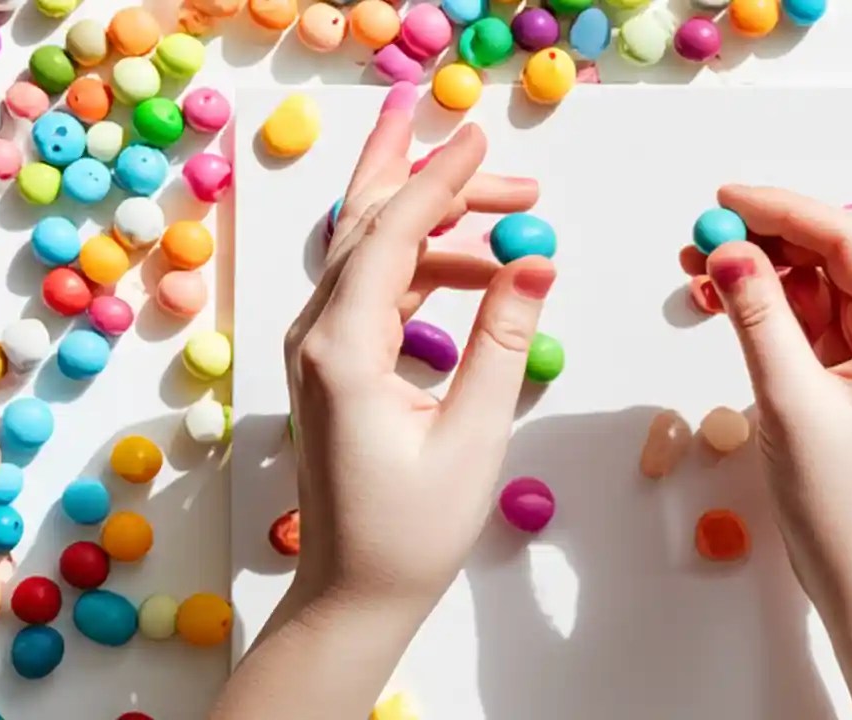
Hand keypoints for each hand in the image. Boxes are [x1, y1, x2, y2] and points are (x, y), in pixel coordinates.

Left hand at [285, 83, 556, 606]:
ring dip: (437, 224)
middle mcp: (317, 336)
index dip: (439, 179)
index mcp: (343, 349)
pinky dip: (424, 265)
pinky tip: (474, 269)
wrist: (352, 592)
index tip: (481, 138)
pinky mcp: (335, 363)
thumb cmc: (410, 531)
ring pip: (372, 251)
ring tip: (513, 217)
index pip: (391, 233)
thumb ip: (502, 341)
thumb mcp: (473, 435)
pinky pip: (377, 289)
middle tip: (502, 163)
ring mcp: (320, 348)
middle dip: (433, 182)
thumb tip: (534, 262)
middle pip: (368, 223)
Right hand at [692, 186, 851, 718]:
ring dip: (760, 270)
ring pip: (817, 281)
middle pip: (835, 251)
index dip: (784, 209)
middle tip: (699, 237)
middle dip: (767, 237)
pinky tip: (719, 301)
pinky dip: (766, 305)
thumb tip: (727, 247)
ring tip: (696, 271)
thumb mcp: (792, 402)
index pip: (850, 238)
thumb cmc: (842, 505)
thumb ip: (759, 317)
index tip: (722, 199)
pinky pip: (809, 317)